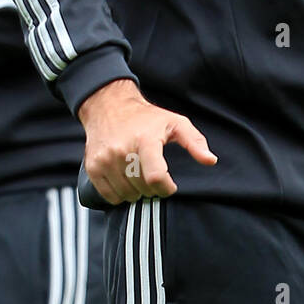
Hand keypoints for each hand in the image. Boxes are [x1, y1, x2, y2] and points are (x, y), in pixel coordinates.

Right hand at [77, 79, 216, 205]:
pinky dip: (119, 194)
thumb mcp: (175, 122)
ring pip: (126, 194)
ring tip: (139, 175)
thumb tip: (210, 160)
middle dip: (152, 188)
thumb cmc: (146, 118)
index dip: (166, 188)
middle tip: (153, 176)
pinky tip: (125, 179)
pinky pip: (109, 196)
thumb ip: (195, 141)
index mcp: (145, 140)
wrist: (108, 107)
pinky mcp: (93, 167)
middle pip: (143, 189)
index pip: (156, 178)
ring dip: (136, 192)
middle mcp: (122, 150)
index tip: (170, 185)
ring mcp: (104, 159)